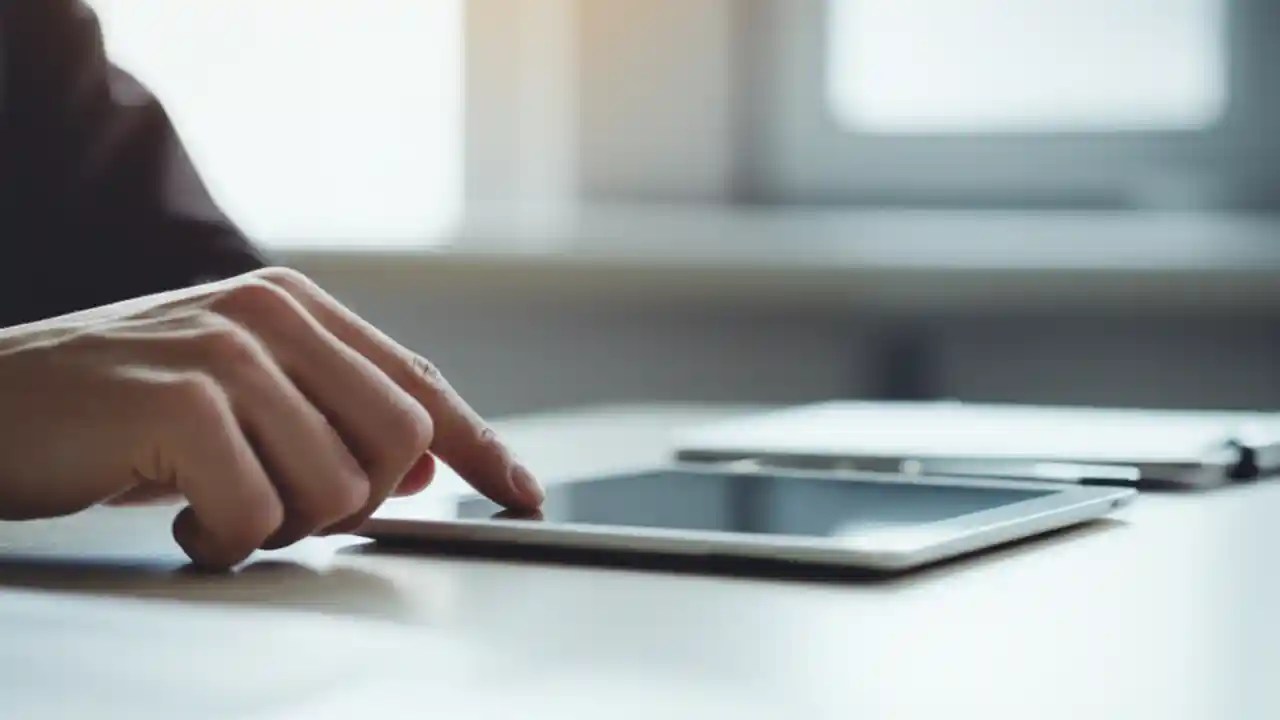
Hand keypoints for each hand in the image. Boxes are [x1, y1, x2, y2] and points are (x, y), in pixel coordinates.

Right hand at [0, 267, 541, 568]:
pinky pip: (259, 517)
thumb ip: (331, 415)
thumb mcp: (235, 399)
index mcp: (296, 307)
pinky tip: (182, 521)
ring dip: (280, 525)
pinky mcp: (182, 402)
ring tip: (215, 504)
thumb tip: (427, 464)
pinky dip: (225, 543)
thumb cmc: (114, 411)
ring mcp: (229, 352)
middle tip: (278, 504)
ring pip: (337, 488)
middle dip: (354, 501)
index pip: (419, 383)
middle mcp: (273, 314)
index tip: (523, 494)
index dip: (482, 445)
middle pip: (399, 443)